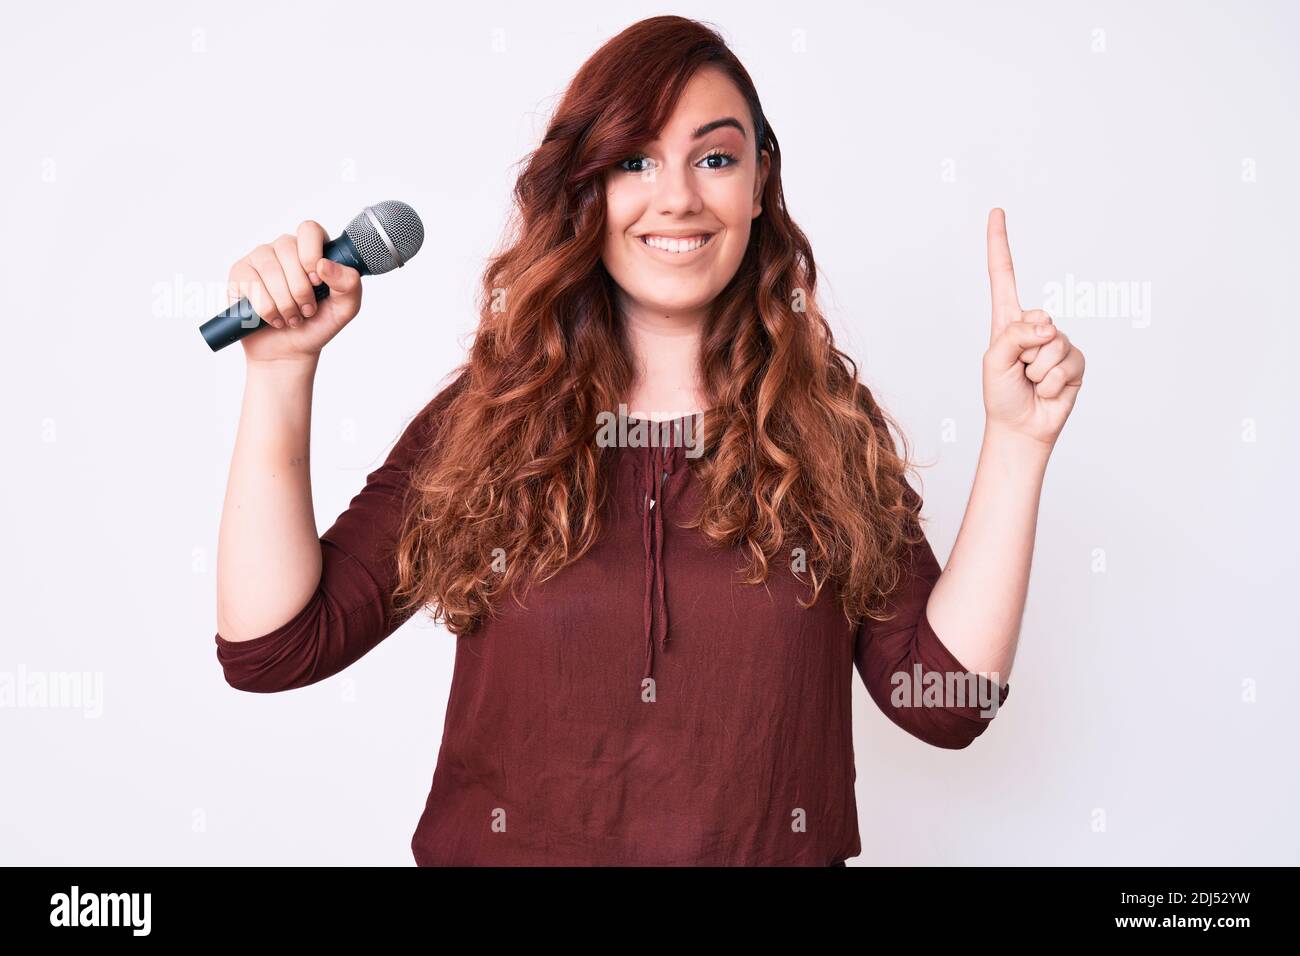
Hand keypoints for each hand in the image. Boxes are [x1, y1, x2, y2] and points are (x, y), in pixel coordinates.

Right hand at [227, 220, 363, 365]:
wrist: (289, 351)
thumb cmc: (317, 325)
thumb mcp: (345, 308)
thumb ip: (349, 283)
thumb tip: (324, 264)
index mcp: (311, 249)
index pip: (309, 230)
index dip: (312, 254)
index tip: (316, 282)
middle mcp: (284, 248)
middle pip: (289, 250)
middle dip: (301, 289)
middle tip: (307, 310)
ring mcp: (260, 258)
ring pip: (270, 270)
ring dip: (285, 303)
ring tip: (292, 318)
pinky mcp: (239, 273)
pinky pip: (251, 284)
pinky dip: (266, 308)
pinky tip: (273, 318)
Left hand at [982, 208, 1084, 448]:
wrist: (1022, 427)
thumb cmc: (1002, 394)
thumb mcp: (994, 361)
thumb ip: (1014, 335)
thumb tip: (1047, 326)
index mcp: (1007, 320)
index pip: (1003, 275)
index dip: (999, 244)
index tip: (996, 211)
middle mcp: (1034, 326)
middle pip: (1037, 319)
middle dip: (1025, 351)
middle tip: (1019, 372)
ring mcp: (1057, 342)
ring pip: (1052, 344)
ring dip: (1038, 370)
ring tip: (1031, 382)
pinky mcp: (1075, 360)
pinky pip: (1066, 363)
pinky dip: (1052, 381)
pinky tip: (1047, 389)